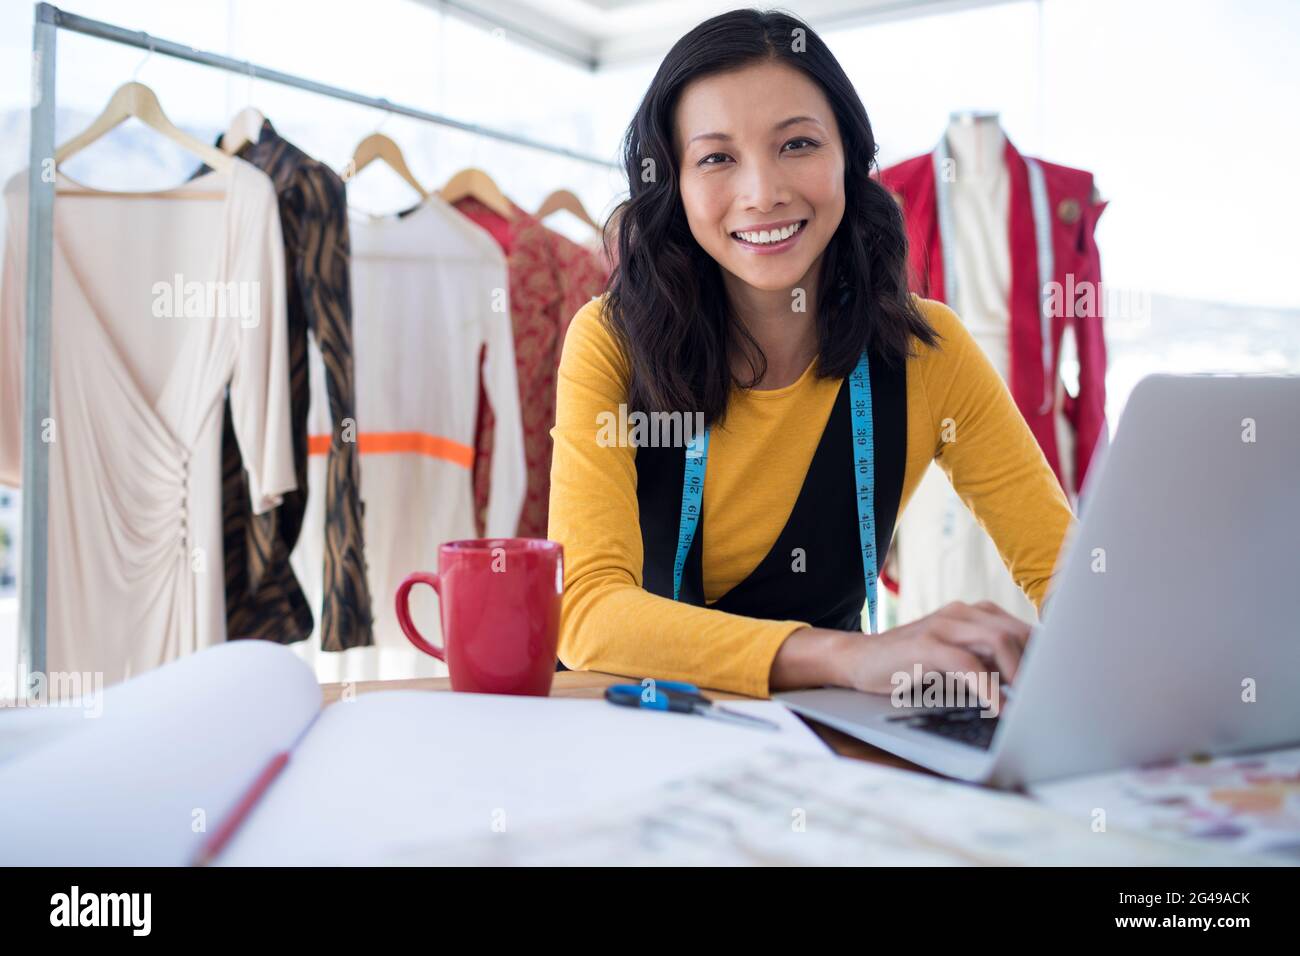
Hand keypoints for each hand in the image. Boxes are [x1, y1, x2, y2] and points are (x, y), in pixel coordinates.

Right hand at [770, 601, 1031, 695]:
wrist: (858, 659)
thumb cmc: (910, 665)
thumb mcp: (954, 659)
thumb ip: (986, 661)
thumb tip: (1029, 686)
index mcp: (973, 614)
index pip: (1023, 628)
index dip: (1046, 654)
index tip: (1062, 680)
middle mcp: (961, 613)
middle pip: (1017, 632)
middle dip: (1038, 665)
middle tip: (1050, 695)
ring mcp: (942, 625)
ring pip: (997, 640)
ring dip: (1018, 673)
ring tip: (1030, 701)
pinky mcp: (925, 644)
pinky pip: (966, 662)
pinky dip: (986, 685)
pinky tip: (996, 705)